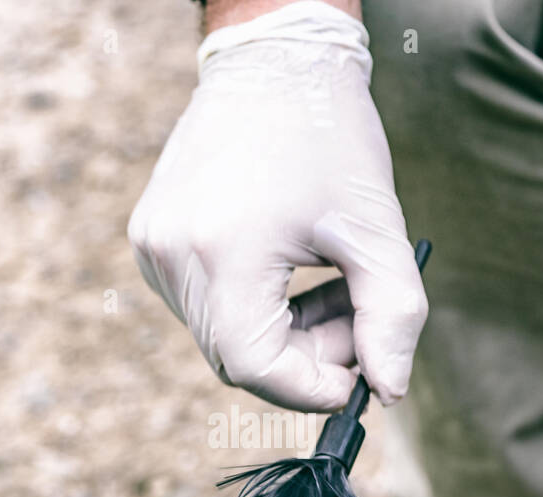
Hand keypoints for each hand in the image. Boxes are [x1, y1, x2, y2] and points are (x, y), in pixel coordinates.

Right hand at [127, 1, 426, 411]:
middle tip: (351, 316)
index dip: (310, 386)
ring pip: (220, 338)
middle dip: (304, 357)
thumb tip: (389, 390)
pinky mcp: (151, 240)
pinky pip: (202, 307)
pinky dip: (251, 308)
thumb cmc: (330, 136)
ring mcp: (154, 247)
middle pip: (236, 359)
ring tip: (325, 282)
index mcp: (224, 249)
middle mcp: (173, 254)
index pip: (256, 366)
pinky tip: (286, 268)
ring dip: (280, 333)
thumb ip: (391, 314)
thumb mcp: (375, 226)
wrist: (273, 60)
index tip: (356, 373)